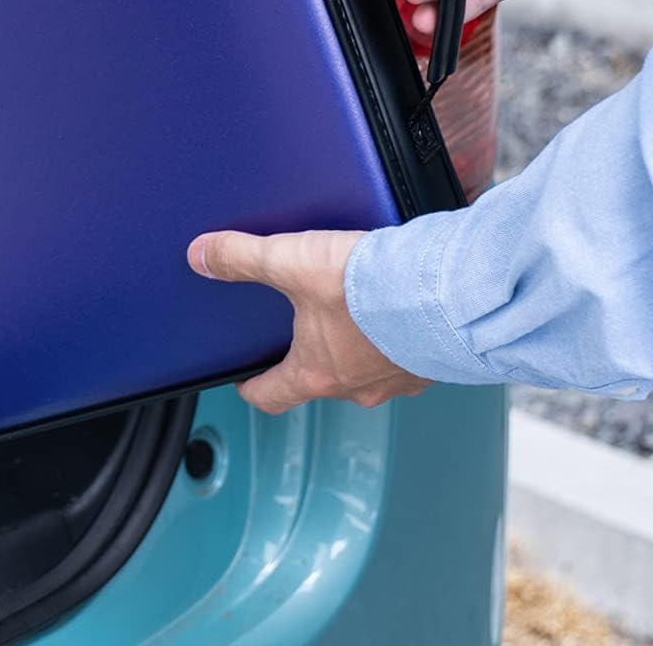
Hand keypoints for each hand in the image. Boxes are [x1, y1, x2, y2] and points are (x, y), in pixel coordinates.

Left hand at [187, 229, 428, 412]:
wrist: (449, 290)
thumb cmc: (373, 287)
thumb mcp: (292, 261)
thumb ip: (243, 258)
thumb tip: (202, 256)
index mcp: (318, 373)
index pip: (272, 396)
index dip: (253, 386)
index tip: (245, 379)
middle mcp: (358, 386)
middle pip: (320, 380)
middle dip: (309, 356)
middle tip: (302, 329)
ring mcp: (399, 377)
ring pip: (366, 369)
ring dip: (356, 346)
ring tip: (353, 311)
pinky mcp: (433, 360)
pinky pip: (406, 355)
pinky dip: (396, 336)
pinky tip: (397, 308)